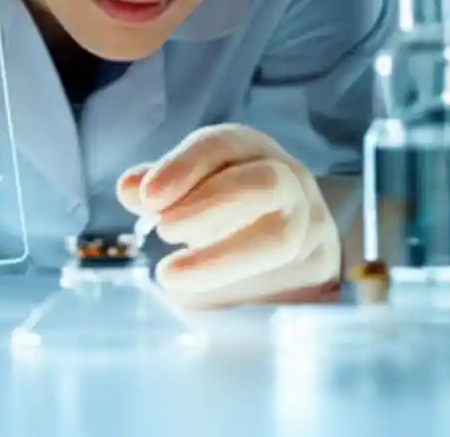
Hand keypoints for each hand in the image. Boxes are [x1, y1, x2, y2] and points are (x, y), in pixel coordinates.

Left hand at [116, 124, 340, 307]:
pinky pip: (285, 285)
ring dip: (219, 259)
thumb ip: (161, 191)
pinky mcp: (319, 271)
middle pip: (263, 184)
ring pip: (278, 239)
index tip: (148, 199)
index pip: (223, 145)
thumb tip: (129, 189)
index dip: (184, 167)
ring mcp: (311, 227)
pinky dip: (239, 296)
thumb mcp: (193, 190)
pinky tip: (204, 303)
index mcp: (251, 151)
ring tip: (172, 275)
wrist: (298, 240)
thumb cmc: (228, 210)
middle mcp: (290, 182)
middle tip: (164, 231)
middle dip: (207, 207)